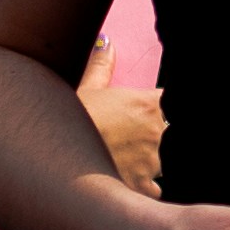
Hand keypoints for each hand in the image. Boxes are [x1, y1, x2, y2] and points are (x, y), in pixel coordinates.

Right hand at [74, 50, 167, 196]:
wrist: (59, 164)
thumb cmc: (71, 122)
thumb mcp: (86, 89)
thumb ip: (101, 65)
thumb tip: (106, 42)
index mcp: (147, 103)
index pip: (169, 100)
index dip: (158, 107)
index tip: (146, 112)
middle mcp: (157, 131)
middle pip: (167, 132)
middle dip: (151, 135)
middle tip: (124, 138)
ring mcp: (153, 161)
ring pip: (160, 161)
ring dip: (148, 162)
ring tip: (121, 161)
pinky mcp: (144, 186)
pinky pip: (153, 188)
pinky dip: (143, 187)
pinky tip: (126, 182)